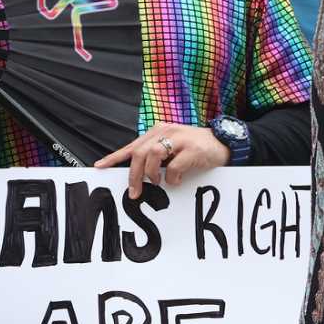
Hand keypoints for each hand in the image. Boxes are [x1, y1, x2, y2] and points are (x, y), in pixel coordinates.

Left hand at [95, 122, 228, 197]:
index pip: (132, 145)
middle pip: (140, 152)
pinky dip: (171, 177)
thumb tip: (137, 175)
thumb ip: (156, 156)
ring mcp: (180, 139)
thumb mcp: (172, 148)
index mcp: (158, 131)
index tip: (100, 167)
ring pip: (153, 155)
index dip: (115, 157)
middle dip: (133, 175)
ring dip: (151, 174)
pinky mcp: (193, 149)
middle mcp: (167, 131)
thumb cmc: (195, 148)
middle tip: (134, 192)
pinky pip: (174, 166)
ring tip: (157, 182)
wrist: (223, 142)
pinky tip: (176, 181)